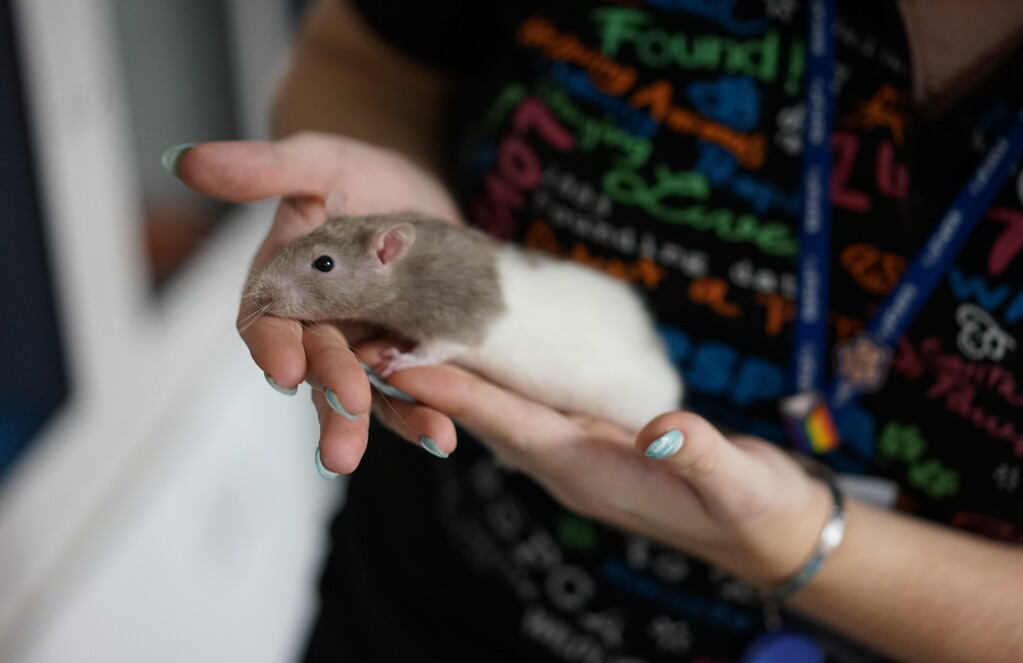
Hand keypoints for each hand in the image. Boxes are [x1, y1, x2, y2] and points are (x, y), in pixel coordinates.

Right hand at [171, 132, 462, 471]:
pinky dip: (428, 409)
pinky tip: (446, 433)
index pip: (265, 322)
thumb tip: (189, 160)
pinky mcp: (406, 353)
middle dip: (333, 405)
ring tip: (425, 442)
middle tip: (343, 448)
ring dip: (391, 421)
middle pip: (318, 371)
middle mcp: (318, 324)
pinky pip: (412, 388)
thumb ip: (262, 168)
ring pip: (368, 392)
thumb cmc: (351, 172)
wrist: (411, 190)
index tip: (285, 369)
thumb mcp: (313, 162)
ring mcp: (362, 344)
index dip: (272, 346)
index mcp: (283, 285)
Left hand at [357, 341, 833, 588]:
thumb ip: (699, 457)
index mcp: (590, 472)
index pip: (510, 426)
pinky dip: (493, 377)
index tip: (402, 361)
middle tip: (374, 336)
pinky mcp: (588, 440)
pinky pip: (526, 406)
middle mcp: (567, 463)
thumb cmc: (750, 509)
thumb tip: (662, 432)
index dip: (457, 393)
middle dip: (430, 380)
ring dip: (451, 376)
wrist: (762, 531)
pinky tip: (475, 348)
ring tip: (403, 333)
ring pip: (498, 410)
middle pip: (485, 416)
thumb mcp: (737, 483)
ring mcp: (574, 453)